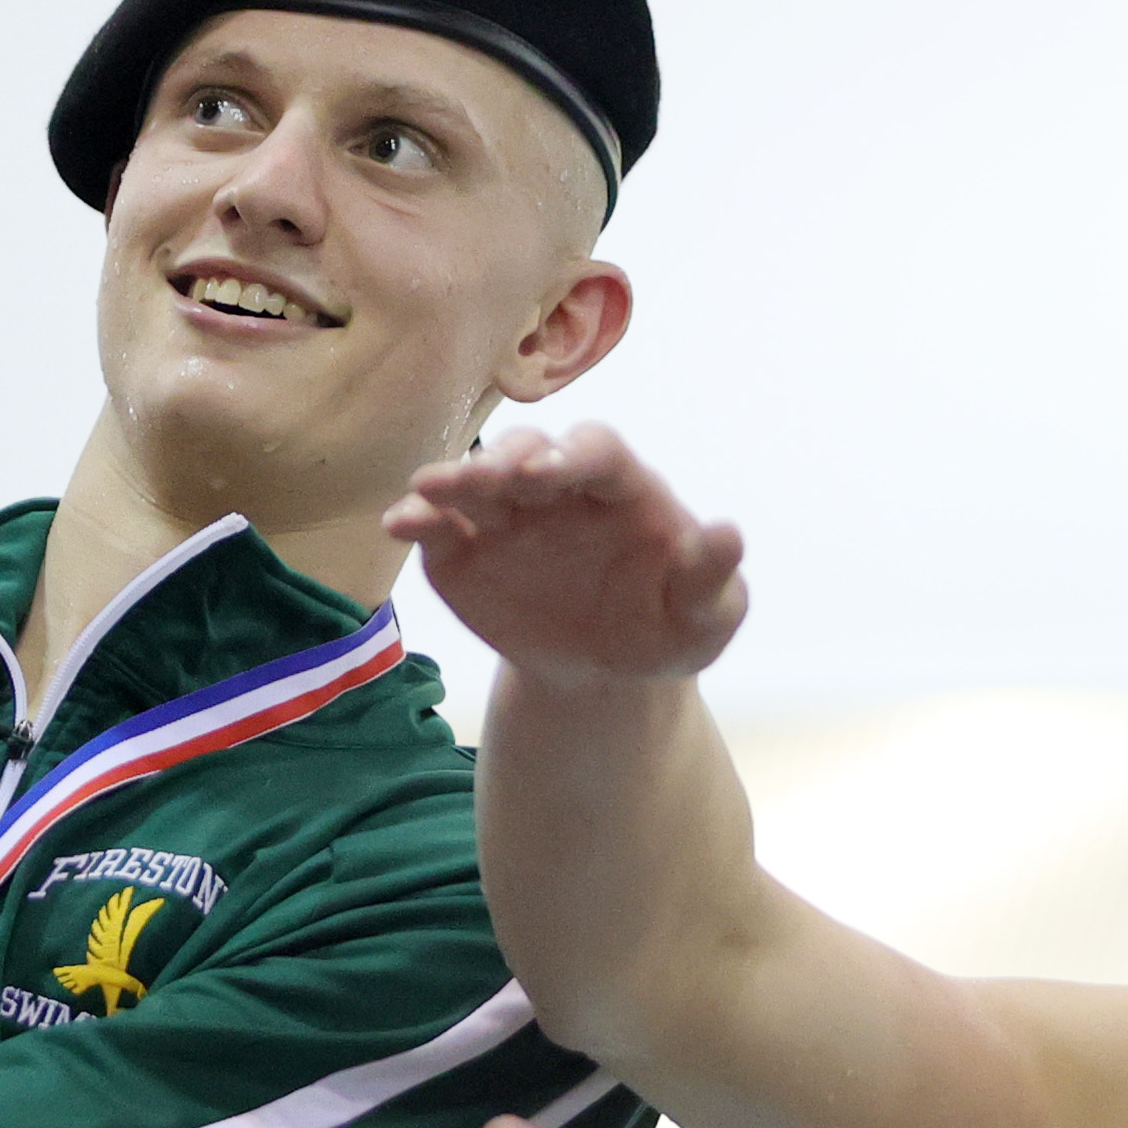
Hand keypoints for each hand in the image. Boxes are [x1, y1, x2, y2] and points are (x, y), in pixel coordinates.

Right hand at [385, 423, 749, 684]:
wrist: (605, 675)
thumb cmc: (666, 629)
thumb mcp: (705, 617)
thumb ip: (713, 578)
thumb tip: (728, 534)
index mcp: (621, 488)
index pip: (596, 452)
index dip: (571, 456)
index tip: (547, 475)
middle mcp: (557, 487)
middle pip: (526, 452)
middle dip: (504, 461)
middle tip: (485, 479)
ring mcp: (506, 515)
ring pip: (475, 480)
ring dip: (450, 480)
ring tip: (426, 492)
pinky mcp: (464, 550)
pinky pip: (438, 529)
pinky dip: (416, 521)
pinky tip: (398, 525)